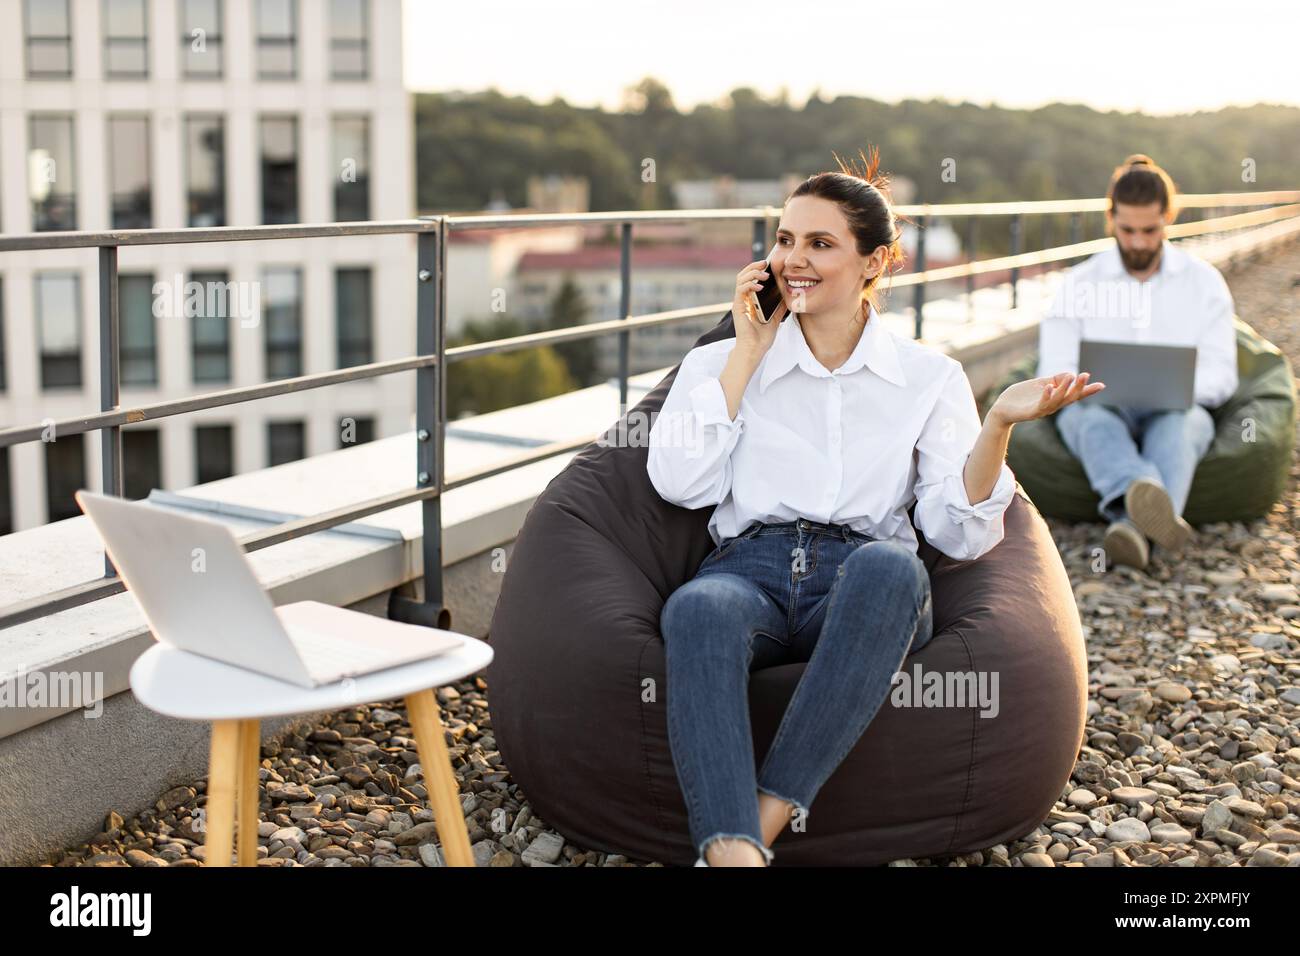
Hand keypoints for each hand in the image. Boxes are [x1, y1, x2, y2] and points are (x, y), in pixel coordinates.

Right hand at [731, 260, 787, 360]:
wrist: (755, 350)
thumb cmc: (762, 337)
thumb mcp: (776, 318)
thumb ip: (779, 306)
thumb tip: (789, 295)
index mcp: (750, 300)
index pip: (751, 279)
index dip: (758, 269)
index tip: (769, 265)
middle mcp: (743, 299)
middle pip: (743, 275)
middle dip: (754, 266)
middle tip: (765, 263)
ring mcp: (739, 303)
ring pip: (740, 279)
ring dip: (752, 273)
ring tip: (764, 275)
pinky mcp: (737, 307)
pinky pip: (740, 290)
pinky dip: (750, 285)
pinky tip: (760, 286)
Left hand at [989, 371, 1104, 425]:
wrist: (1001, 408)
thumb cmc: (1021, 396)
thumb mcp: (1040, 384)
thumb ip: (1055, 379)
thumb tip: (1071, 374)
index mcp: (1055, 398)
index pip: (1074, 395)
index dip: (1087, 391)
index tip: (1101, 385)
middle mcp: (1052, 406)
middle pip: (1069, 398)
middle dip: (1078, 387)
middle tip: (1086, 375)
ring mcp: (1042, 410)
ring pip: (1057, 400)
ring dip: (1065, 389)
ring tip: (1070, 377)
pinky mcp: (1030, 412)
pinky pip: (1041, 404)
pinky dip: (1046, 396)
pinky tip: (1049, 387)